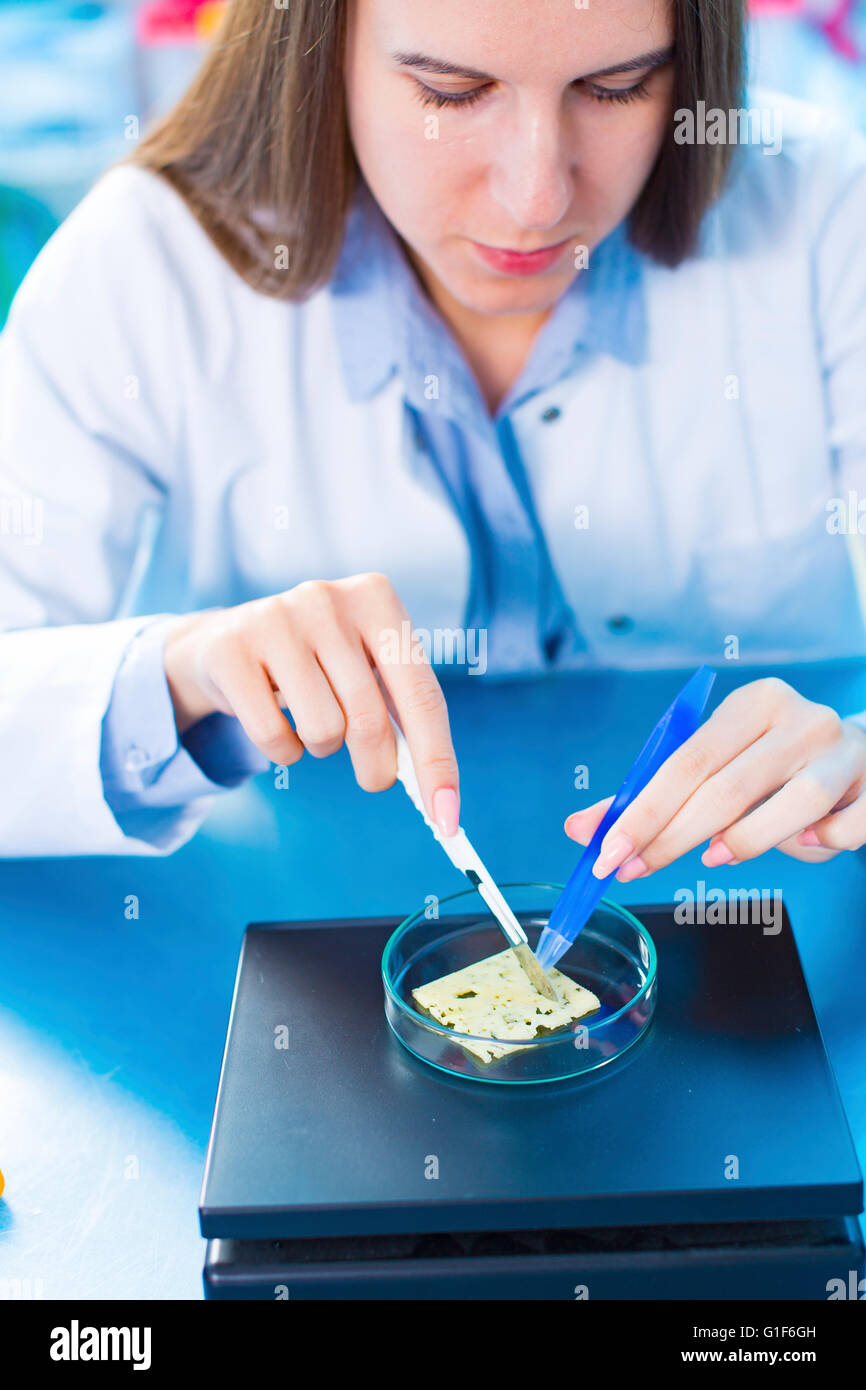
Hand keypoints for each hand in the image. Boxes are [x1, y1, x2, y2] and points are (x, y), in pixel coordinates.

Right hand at [163, 573, 459, 832]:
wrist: (224, 642)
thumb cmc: (317, 664)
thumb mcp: (365, 667)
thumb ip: (401, 713)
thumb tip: (437, 792)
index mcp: (376, 598)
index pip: (421, 694)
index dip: (437, 761)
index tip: (447, 818)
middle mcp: (327, 599)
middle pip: (369, 719)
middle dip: (378, 768)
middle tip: (374, 779)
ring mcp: (274, 620)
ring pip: (322, 731)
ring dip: (321, 748)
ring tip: (311, 723)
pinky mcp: (230, 650)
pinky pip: (274, 737)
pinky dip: (283, 752)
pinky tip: (276, 725)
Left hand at [563, 677, 865, 879]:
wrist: (864, 754)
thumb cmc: (775, 766)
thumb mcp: (718, 766)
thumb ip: (652, 797)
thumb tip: (581, 829)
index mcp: (755, 703)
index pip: (687, 761)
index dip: (644, 812)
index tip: (609, 852)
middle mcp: (801, 720)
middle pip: (728, 788)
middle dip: (672, 838)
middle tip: (635, 870)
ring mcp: (845, 752)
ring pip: (794, 806)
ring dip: (747, 842)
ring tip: (717, 857)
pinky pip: (846, 830)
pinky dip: (821, 845)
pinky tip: (805, 844)